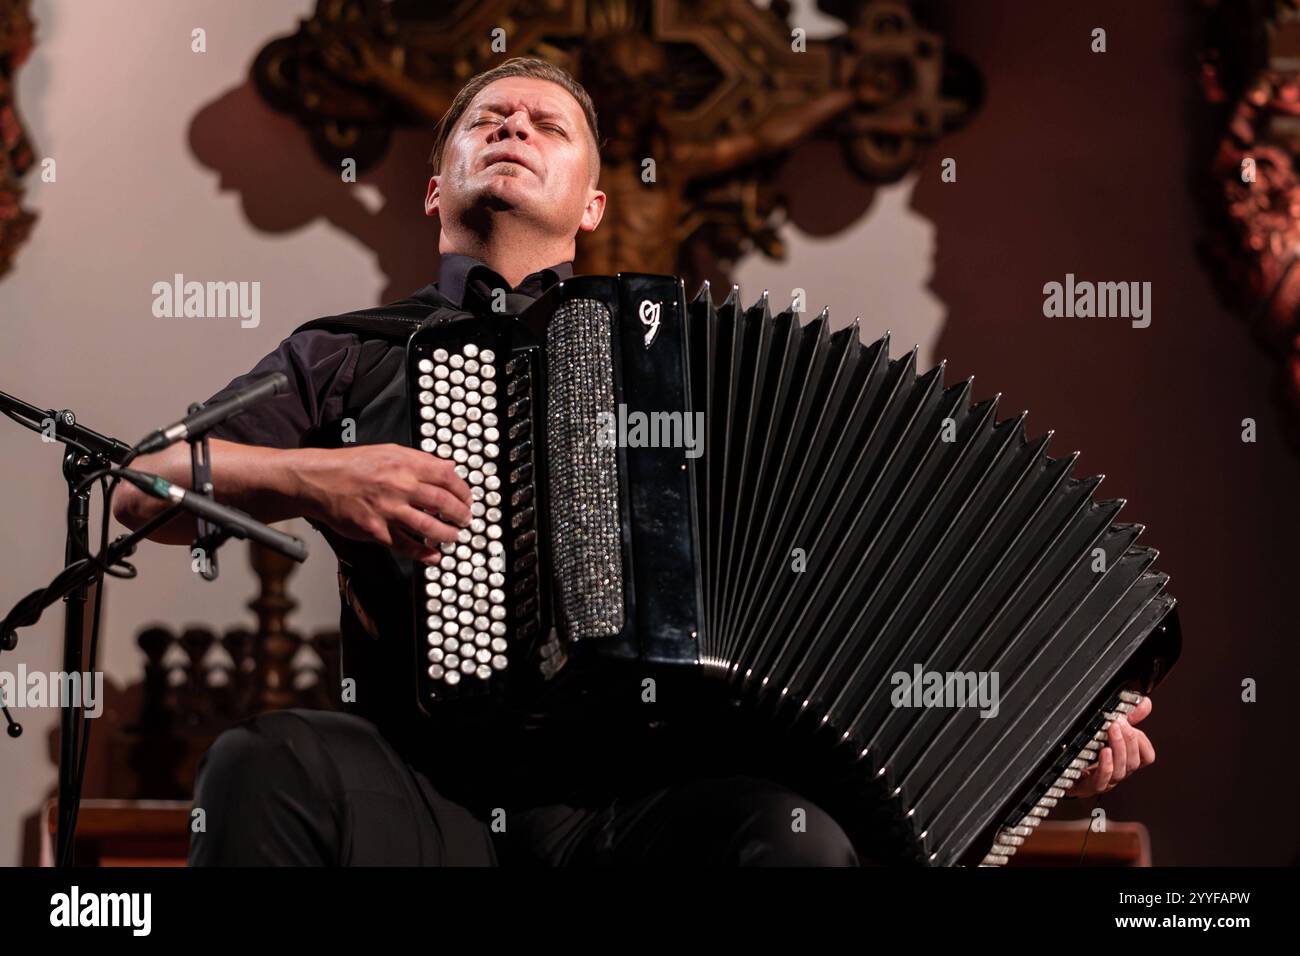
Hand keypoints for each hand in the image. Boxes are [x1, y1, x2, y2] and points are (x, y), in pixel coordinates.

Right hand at [296, 443, 471, 562]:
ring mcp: (389, 510)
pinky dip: (424, 554)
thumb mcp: (389, 451)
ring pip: (429, 528)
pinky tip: (434, 556)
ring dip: (448, 535)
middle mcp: (400, 486)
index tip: (467, 498)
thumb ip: (421, 460)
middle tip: (465, 520)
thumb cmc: (353, 465)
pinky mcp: (377, 531)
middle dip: (460, 515)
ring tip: (454, 537)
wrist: (320, 480)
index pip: (446, 476)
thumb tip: (450, 466)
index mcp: (405, 464)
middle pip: (443, 503)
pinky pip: (406, 546)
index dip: (463, 490)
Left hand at [1071, 695, 1155, 797]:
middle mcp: (1118, 772)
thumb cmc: (1089, 753)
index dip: (1141, 742)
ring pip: (1121, 770)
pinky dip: (1106, 765)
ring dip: (1118, 748)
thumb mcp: (1109, 731)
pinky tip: (1104, 752)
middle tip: (1120, 723)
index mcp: (1125, 761)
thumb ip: (1128, 718)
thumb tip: (1146, 702)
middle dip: (1129, 740)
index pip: (1146, 757)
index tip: (1132, 725)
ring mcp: (1106, 781)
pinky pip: (1103, 779)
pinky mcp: (1089, 786)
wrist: (1064, 773)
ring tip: (1112, 730)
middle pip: (1133, 762)